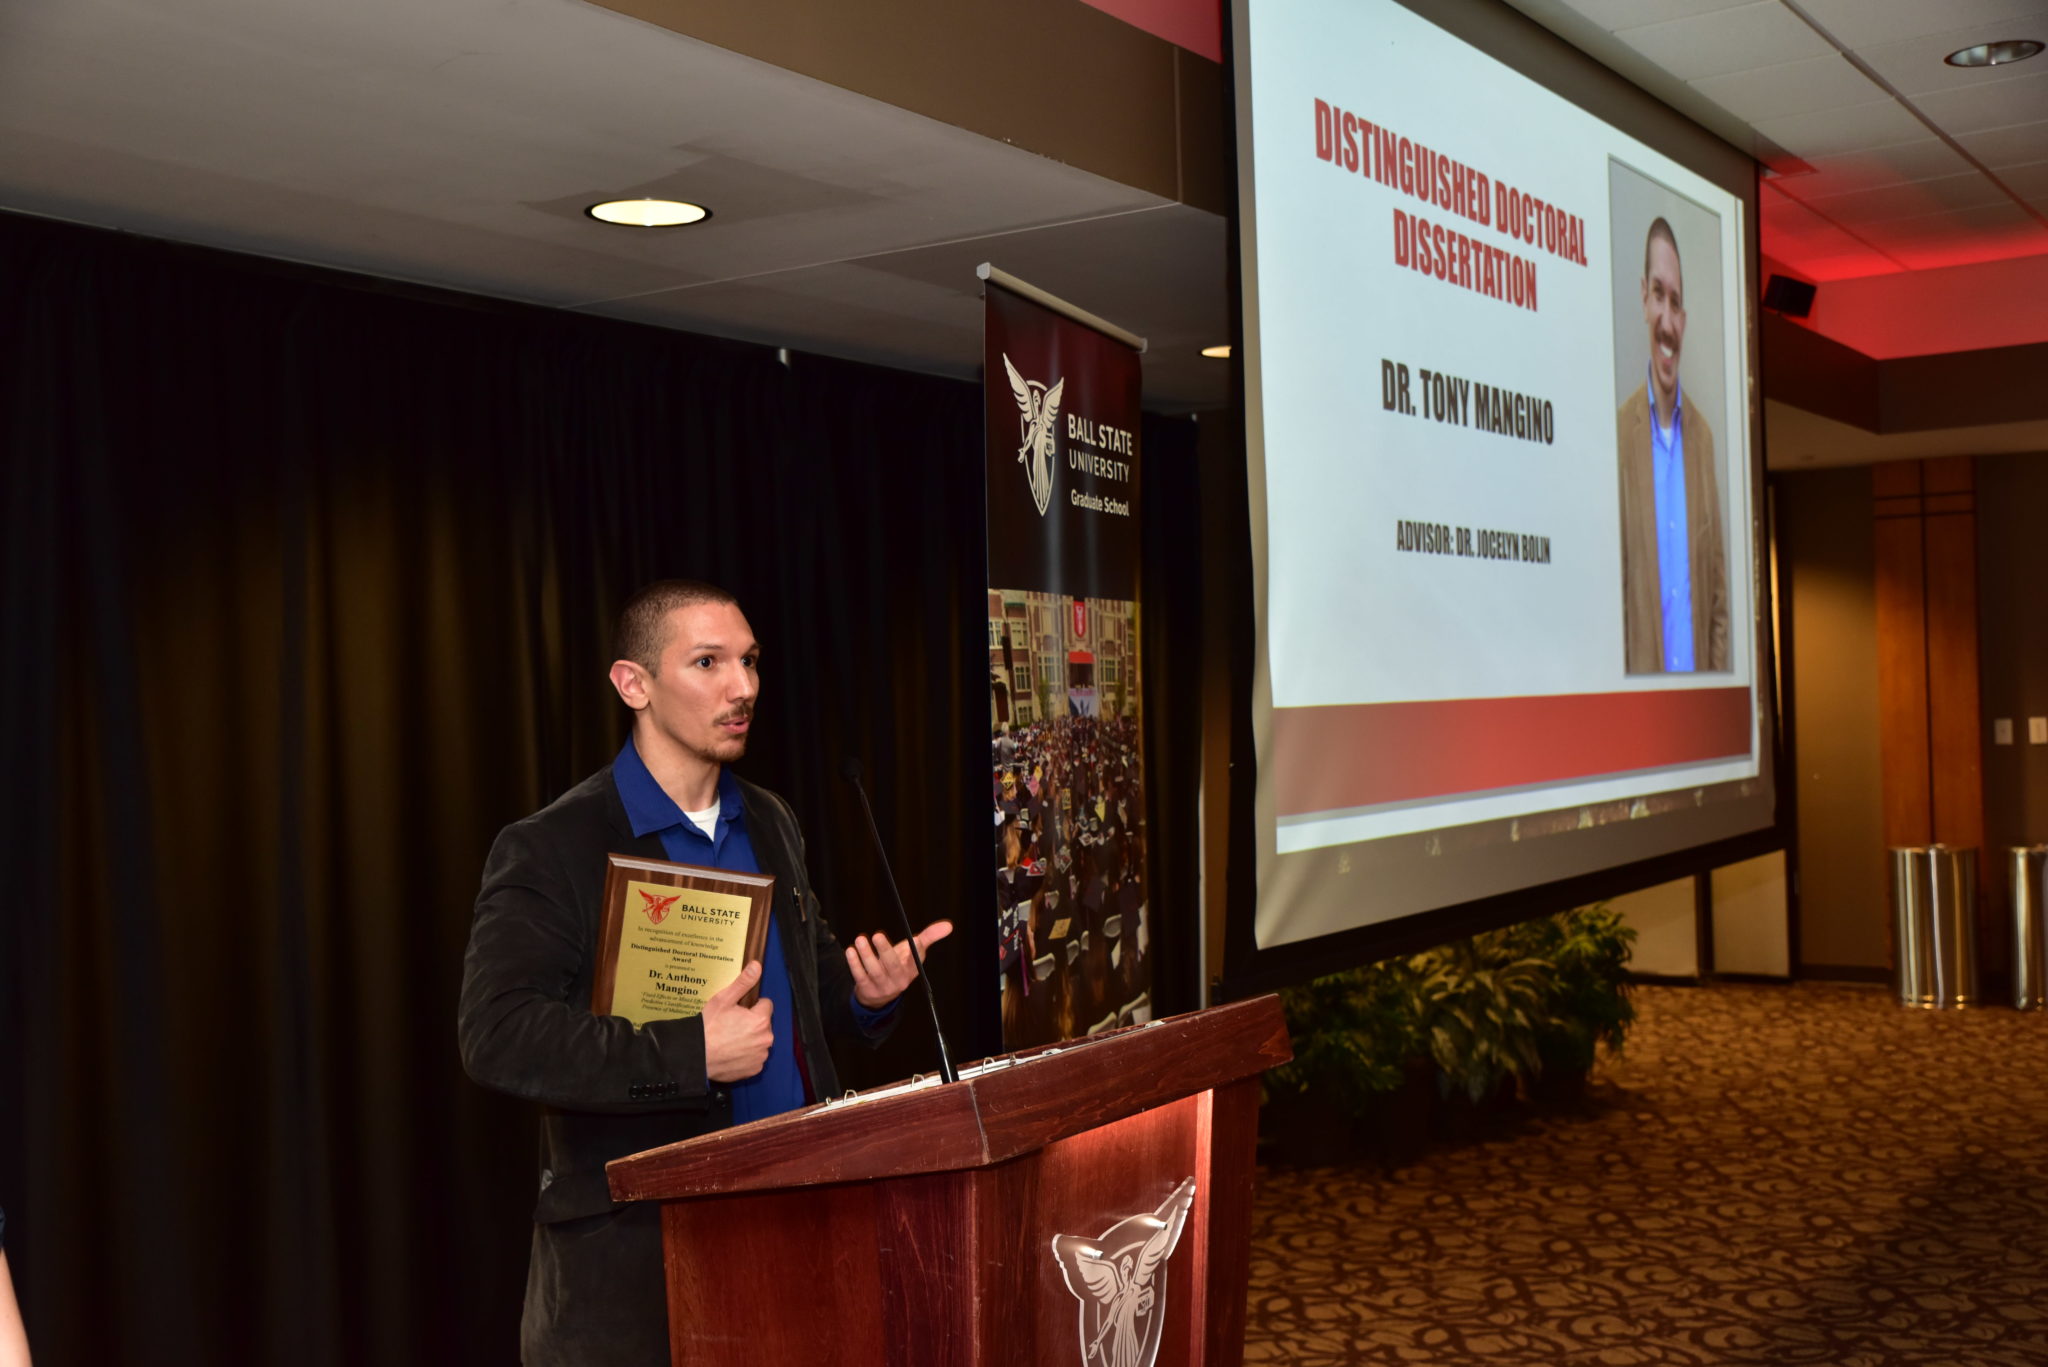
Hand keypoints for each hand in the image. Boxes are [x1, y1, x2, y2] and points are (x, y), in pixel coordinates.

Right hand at [702, 961, 773, 1082]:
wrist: (695, 1056)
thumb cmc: (708, 1028)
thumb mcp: (723, 999)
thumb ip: (743, 982)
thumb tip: (756, 966)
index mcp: (761, 1020)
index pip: (765, 1005)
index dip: (752, 1006)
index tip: (738, 1011)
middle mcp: (765, 1039)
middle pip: (763, 1024)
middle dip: (751, 1022)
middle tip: (731, 1024)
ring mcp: (760, 1055)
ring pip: (759, 1040)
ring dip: (750, 1039)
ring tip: (730, 1038)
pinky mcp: (754, 1069)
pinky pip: (755, 1057)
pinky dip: (746, 1054)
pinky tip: (731, 1051)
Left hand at [848, 921, 953, 1008]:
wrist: (881, 993)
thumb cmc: (900, 965)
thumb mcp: (914, 952)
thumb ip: (929, 937)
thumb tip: (949, 925)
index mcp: (912, 969)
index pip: (916, 959)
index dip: (917, 949)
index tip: (915, 938)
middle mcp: (899, 980)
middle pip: (892, 966)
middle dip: (885, 951)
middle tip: (876, 935)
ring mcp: (883, 986)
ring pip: (875, 971)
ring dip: (866, 955)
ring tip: (860, 939)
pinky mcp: (868, 989)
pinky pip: (861, 977)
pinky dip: (855, 964)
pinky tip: (850, 951)